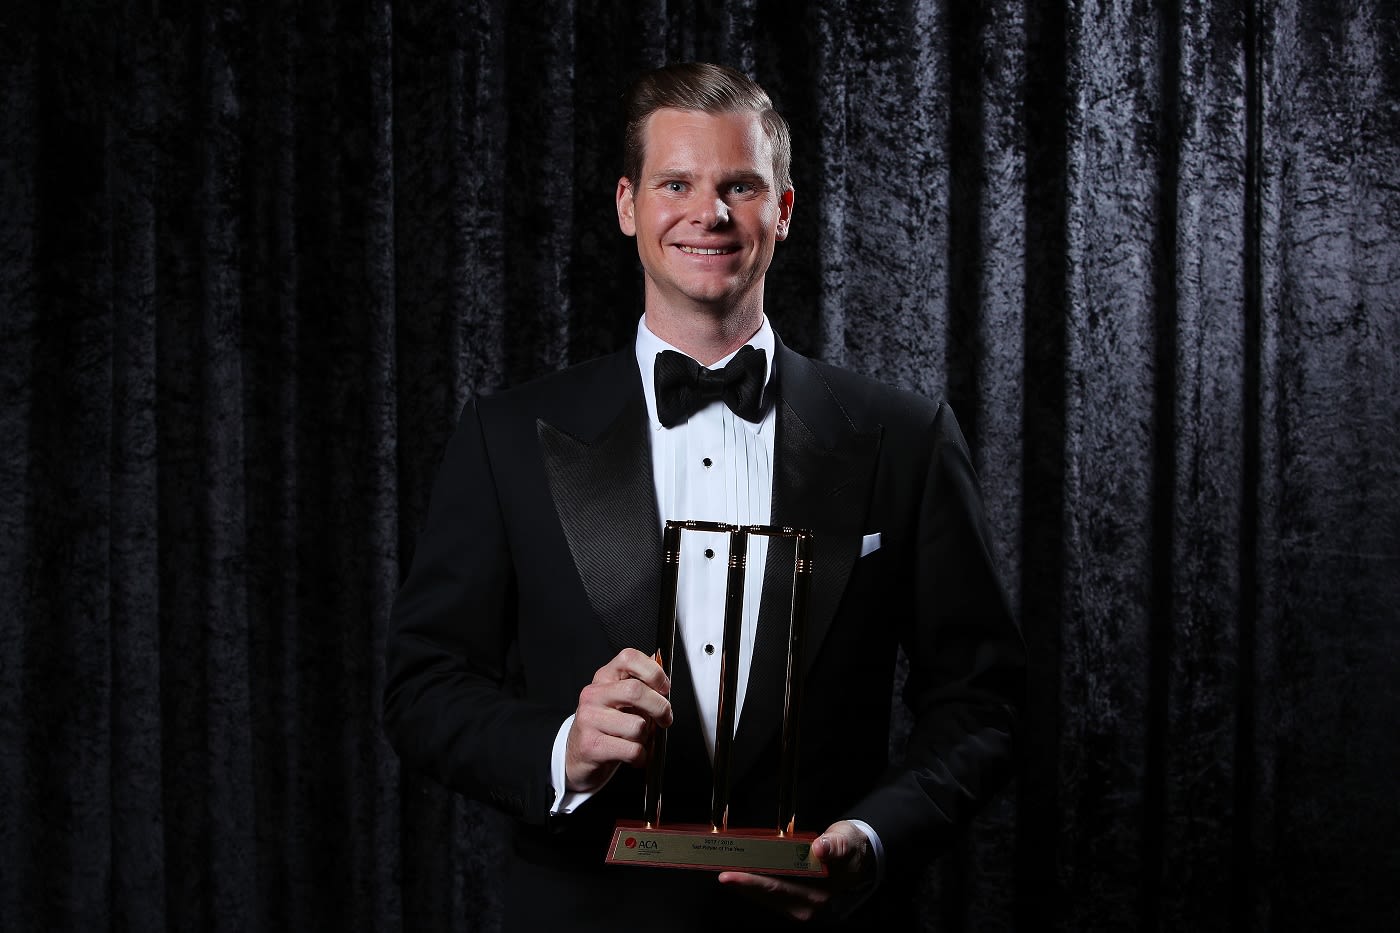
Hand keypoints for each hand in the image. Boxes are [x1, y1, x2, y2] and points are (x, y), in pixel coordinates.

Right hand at [564, 648, 671, 792]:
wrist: (578, 755)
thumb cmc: (607, 725)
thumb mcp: (622, 699)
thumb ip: (641, 681)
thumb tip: (660, 660)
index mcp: (605, 677)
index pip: (629, 658)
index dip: (654, 672)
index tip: (664, 688)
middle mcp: (594, 694)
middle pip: (635, 691)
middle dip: (660, 708)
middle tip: (665, 718)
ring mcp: (589, 719)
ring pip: (637, 725)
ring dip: (646, 737)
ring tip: (637, 739)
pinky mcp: (591, 745)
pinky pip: (632, 750)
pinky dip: (641, 756)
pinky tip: (634, 754)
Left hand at [717, 821, 876, 921]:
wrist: (859, 857)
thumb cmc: (851, 847)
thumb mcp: (846, 841)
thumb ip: (835, 845)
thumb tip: (820, 849)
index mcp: (820, 892)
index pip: (779, 888)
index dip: (753, 881)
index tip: (732, 874)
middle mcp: (809, 904)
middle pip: (767, 895)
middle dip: (742, 884)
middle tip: (719, 872)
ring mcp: (801, 905)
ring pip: (766, 897)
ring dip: (745, 886)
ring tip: (724, 872)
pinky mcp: (795, 901)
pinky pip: (770, 895)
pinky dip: (754, 885)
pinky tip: (741, 876)